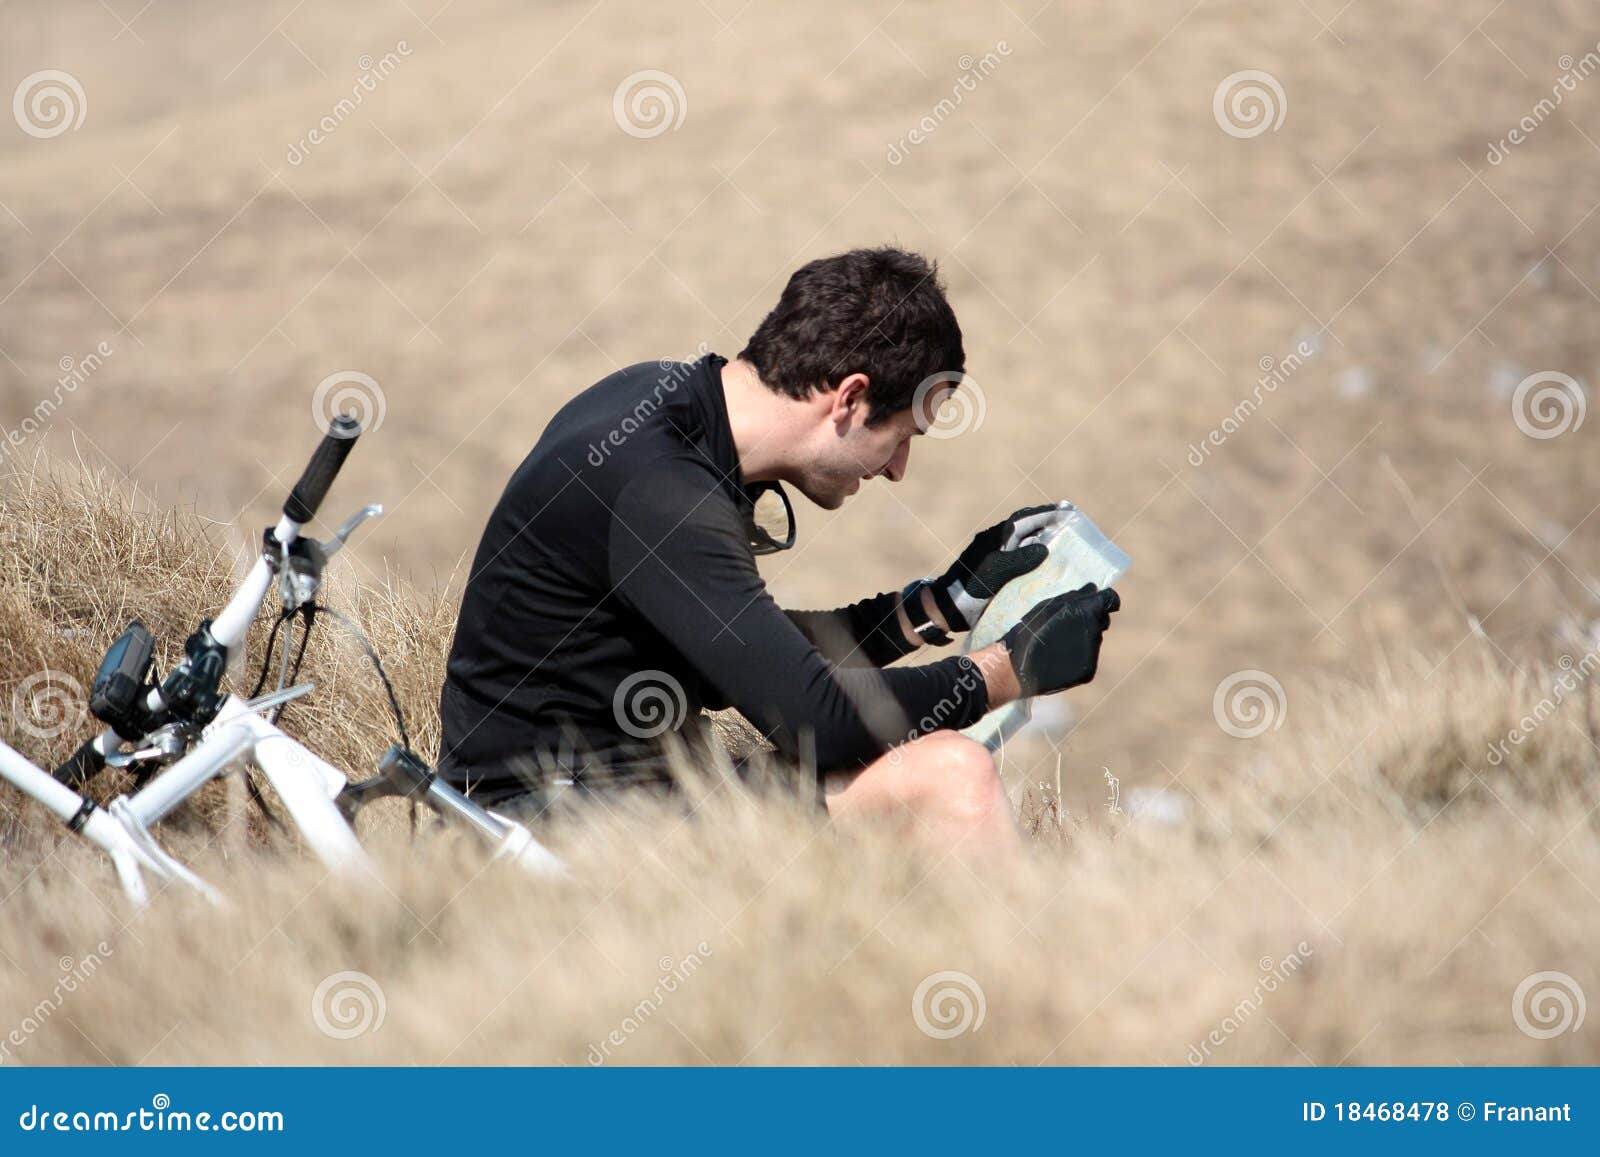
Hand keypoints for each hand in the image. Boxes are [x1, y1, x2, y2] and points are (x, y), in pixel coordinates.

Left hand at [930, 502, 1076, 630]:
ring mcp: (994, 555)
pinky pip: (1018, 554)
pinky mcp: (994, 569)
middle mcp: (995, 542)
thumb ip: (1020, 558)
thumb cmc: (971, 586)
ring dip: (1040, 536)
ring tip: (1061, 537)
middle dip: (1045, 521)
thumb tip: (1044, 547)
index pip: (1025, 519)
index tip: (1066, 510)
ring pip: (1021, 540)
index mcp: (996, 537)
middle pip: (1024, 526)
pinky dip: (1032, 552)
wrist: (948, 606)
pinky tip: (1044, 560)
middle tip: (1067, 520)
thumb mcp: (997, 571)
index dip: (1046, 514)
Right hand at [1002, 583, 1119, 695]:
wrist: (1017, 668)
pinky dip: (1079, 656)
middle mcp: (1094, 631)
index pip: (1111, 599)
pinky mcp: (1089, 671)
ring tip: (1058, 643)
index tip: (1094, 603)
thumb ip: (1073, 596)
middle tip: (1067, 626)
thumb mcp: (1046, 606)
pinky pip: (1089, 658)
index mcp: (1086, 611)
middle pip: (1102, 620)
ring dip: (1083, 638)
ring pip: (1095, 639)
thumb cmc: (1028, 632)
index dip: (1103, 600)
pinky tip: (1060, 658)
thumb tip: (1093, 589)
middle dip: (1091, 619)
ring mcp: (1092, 653)